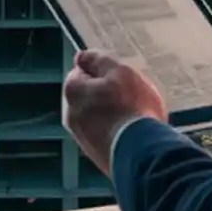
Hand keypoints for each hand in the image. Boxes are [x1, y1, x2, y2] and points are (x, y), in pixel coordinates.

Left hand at [63, 50, 167, 177]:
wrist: (140, 155)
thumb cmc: (131, 108)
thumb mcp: (119, 72)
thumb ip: (99, 60)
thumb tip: (81, 55)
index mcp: (73, 91)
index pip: (82, 71)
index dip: (103, 71)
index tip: (119, 76)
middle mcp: (71, 115)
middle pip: (90, 95)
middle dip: (109, 94)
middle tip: (131, 95)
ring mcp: (82, 138)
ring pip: (99, 117)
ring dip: (115, 114)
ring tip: (137, 116)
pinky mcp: (96, 155)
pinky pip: (107, 135)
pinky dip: (119, 131)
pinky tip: (136, 132)